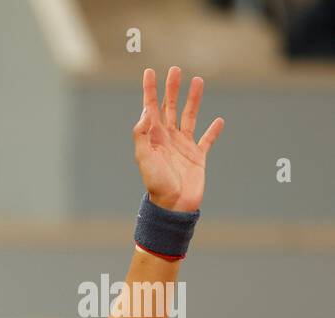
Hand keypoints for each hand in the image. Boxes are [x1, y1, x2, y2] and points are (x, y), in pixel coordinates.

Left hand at [132, 66, 223, 211]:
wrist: (173, 205)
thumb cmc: (156, 184)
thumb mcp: (144, 159)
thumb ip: (142, 135)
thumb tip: (145, 112)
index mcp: (154, 138)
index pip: (151, 108)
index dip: (150, 90)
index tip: (149, 72)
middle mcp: (168, 138)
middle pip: (170, 107)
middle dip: (172, 88)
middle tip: (175, 69)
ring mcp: (184, 146)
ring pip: (189, 116)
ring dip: (193, 99)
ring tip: (197, 81)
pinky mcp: (198, 157)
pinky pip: (207, 140)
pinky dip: (213, 131)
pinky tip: (219, 121)